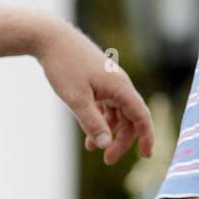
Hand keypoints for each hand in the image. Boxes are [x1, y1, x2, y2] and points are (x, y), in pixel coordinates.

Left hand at [36, 22, 153, 164]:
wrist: (51, 38)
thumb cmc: (64, 66)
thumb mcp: (76, 99)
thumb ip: (92, 123)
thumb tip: (106, 144)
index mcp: (120, 87)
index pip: (141, 116)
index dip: (146, 137)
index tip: (146, 156)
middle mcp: (119, 84)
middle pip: (130, 118)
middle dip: (121, 140)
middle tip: (107, 160)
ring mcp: (108, 82)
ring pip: (117, 113)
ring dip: (108, 131)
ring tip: (92, 148)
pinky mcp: (97, 81)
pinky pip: (105, 105)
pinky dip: (100, 120)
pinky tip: (88, 134)